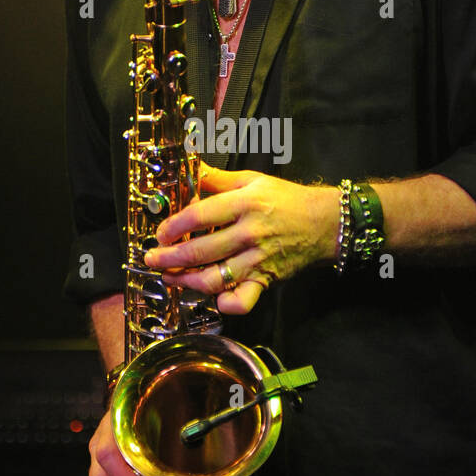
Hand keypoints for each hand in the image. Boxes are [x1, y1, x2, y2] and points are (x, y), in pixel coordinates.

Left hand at [142, 164, 338, 315]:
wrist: (323, 223)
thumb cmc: (285, 200)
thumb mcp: (252, 180)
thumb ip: (217, 179)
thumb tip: (190, 171)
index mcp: (245, 204)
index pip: (200, 216)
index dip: (175, 226)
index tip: (161, 233)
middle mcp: (250, 233)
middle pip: (201, 250)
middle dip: (170, 257)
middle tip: (152, 259)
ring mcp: (258, 259)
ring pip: (215, 278)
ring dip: (186, 281)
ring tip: (170, 277)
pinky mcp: (266, 279)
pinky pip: (244, 299)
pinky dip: (227, 304)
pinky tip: (213, 301)